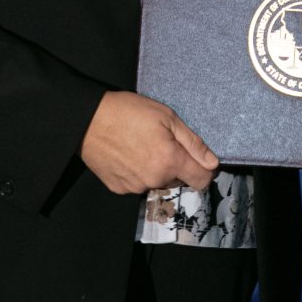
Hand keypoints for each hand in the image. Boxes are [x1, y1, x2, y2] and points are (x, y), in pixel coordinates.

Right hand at [80, 91, 218, 194]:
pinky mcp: (119, 188)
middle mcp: (154, 180)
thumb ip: (193, 143)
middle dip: (177, 165)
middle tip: (163, 142)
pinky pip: (138, 184)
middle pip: (179, 180)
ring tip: (143, 146)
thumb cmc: (128, 112)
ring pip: (158, 182)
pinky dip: (138, 173)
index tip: (200, 159)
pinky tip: (129, 155)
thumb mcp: (167, 117)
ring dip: (157, 169)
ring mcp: (135, 187)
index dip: (205, 170)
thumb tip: (213, 163)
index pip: (201, 181)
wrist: (88, 120)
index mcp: (170, 161)